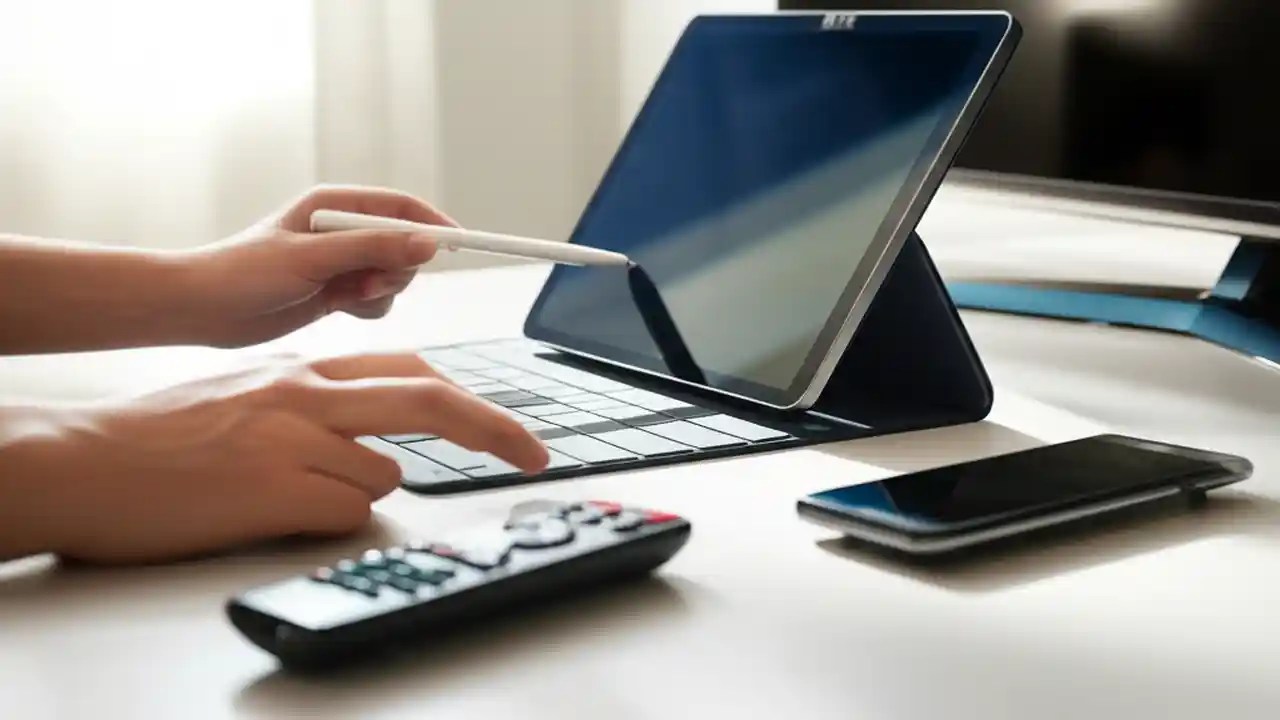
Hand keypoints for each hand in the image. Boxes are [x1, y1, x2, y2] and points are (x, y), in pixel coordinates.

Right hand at [0, 353, 547, 563]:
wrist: (86, 460)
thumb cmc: (162, 436)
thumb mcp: (251, 395)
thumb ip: (318, 404)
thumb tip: (374, 441)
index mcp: (305, 366)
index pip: (411, 368)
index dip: (470, 396)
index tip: (507, 424)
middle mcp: (308, 390)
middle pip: (430, 399)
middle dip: (495, 428)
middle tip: (534, 454)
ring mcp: (295, 436)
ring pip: (384, 473)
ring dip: (357, 491)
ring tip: (284, 493)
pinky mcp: (277, 486)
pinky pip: (347, 512)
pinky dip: (326, 520)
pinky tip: (270, 512)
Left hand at [182, 185, 456, 347]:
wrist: (202, 311)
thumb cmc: (243, 273)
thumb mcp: (312, 258)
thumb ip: (372, 248)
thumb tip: (427, 244)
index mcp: (335, 206)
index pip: (401, 207)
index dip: (432, 224)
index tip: (458, 245)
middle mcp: (342, 231)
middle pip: (404, 245)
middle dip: (397, 268)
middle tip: (367, 284)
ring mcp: (341, 263)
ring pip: (394, 276)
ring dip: (381, 292)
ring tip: (344, 298)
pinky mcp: (337, 292)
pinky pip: (377, 301)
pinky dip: (368, 309)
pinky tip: (338, 310)